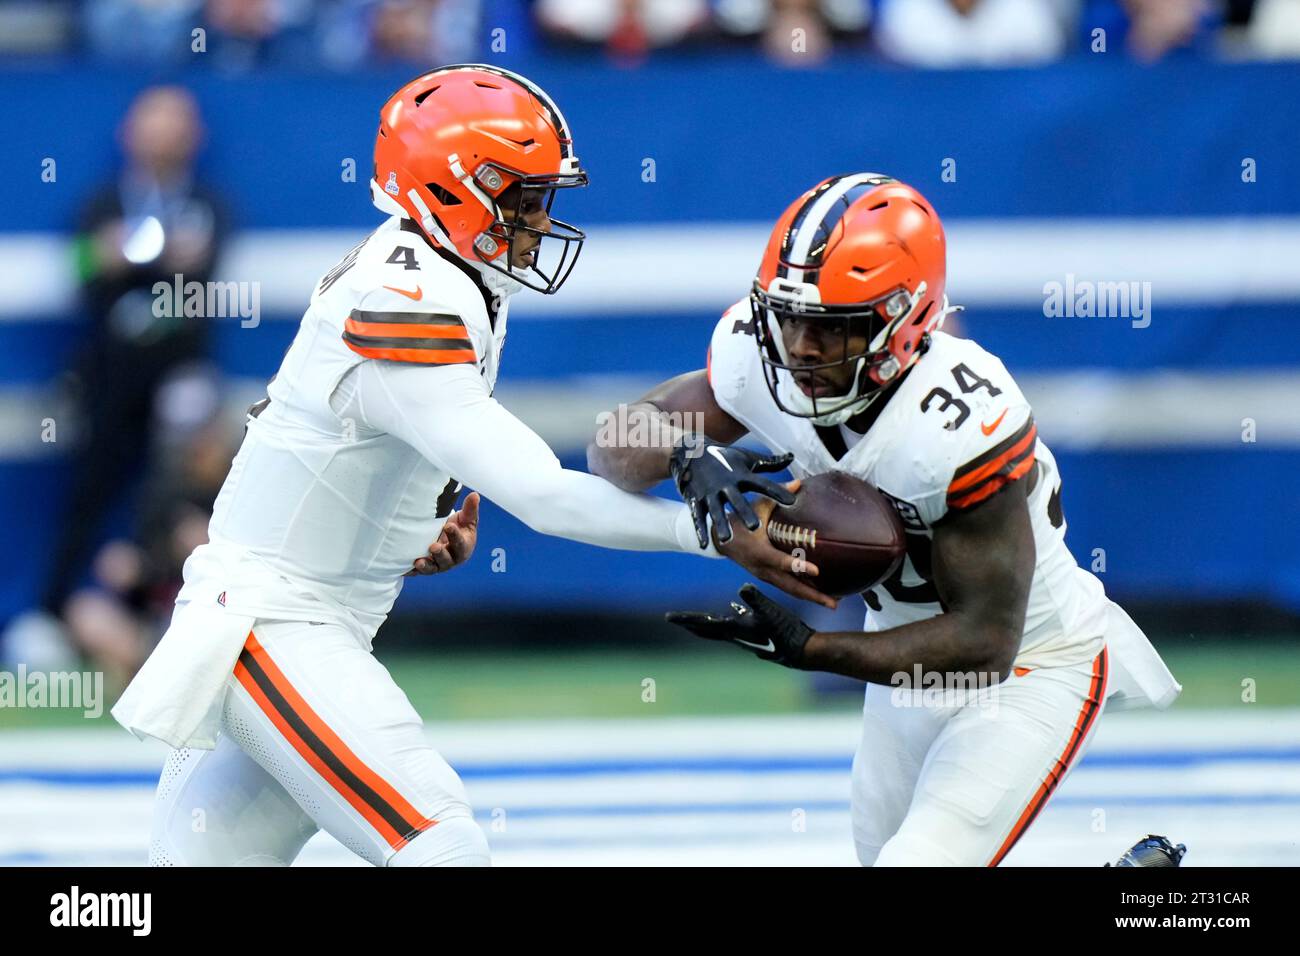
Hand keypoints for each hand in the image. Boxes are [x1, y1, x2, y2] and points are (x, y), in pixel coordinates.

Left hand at [405, 492, 479, 575]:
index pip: (460, 543)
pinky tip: (403, 570)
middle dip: (440, 554)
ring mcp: (438, 565)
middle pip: (446, 559)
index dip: (455, 536)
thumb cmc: (459, 528)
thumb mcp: (466, 519)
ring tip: (418, 562)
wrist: (449, 538)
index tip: (449, 526)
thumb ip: (470, 509)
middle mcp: (451, 559)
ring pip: (432, 568)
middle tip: (433, 547)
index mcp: (463, 548)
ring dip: (426, 566)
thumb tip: (475, 495)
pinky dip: (411, 571)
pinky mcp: (426, 567)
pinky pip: (418, 572)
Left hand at [666, 583, 815, 667]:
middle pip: (706, 629)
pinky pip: (735, 627)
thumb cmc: (786, 631)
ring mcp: (745, 639)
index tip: (668, 617)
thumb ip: (755, 598)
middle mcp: (735, 636)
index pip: (703, 622)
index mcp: (733, 629)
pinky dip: (728, 619)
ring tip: (696, 618)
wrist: (802, 651)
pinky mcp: (755, 638)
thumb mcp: (771, 611)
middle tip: (674, 619)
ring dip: (706, 622)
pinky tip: (735, 610)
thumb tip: (742, 588)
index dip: (685, 618)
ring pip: (719, 629)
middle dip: (690, 623)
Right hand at [669, 439, 795, 547]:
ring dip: (721, 525)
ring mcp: (709, 493)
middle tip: (754, 526)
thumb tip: (791, 458)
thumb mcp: (746, 458)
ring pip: (716, 511)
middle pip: (736, 500)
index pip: (762, 484)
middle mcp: (725, 484)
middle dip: (744, 512)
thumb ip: (770, 462)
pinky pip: (698, 517)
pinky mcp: (695, 499)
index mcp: (741, 475)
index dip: (776, 491)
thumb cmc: (725, 457)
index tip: (792, 501)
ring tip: (726, 540)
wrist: (690, 451)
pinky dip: (700, 531)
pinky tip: (705, 544)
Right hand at [716, 479, 836, 609]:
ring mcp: (765, 575)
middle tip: (833, 603)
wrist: (721, 540)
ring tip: (832, 603)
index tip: (816, 571)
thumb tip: (799, 483)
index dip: (798, 566)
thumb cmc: (739, 521)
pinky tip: (817, 594)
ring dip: (811, 597)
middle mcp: (762, 568)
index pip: (780, 561)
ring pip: (790, 590)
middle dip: (812, 595)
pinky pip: (786, 588)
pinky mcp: (767, 578)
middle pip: (790, 586)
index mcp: (759, 551)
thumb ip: (778, 495)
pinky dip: (802, 592)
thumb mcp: (757, 505)